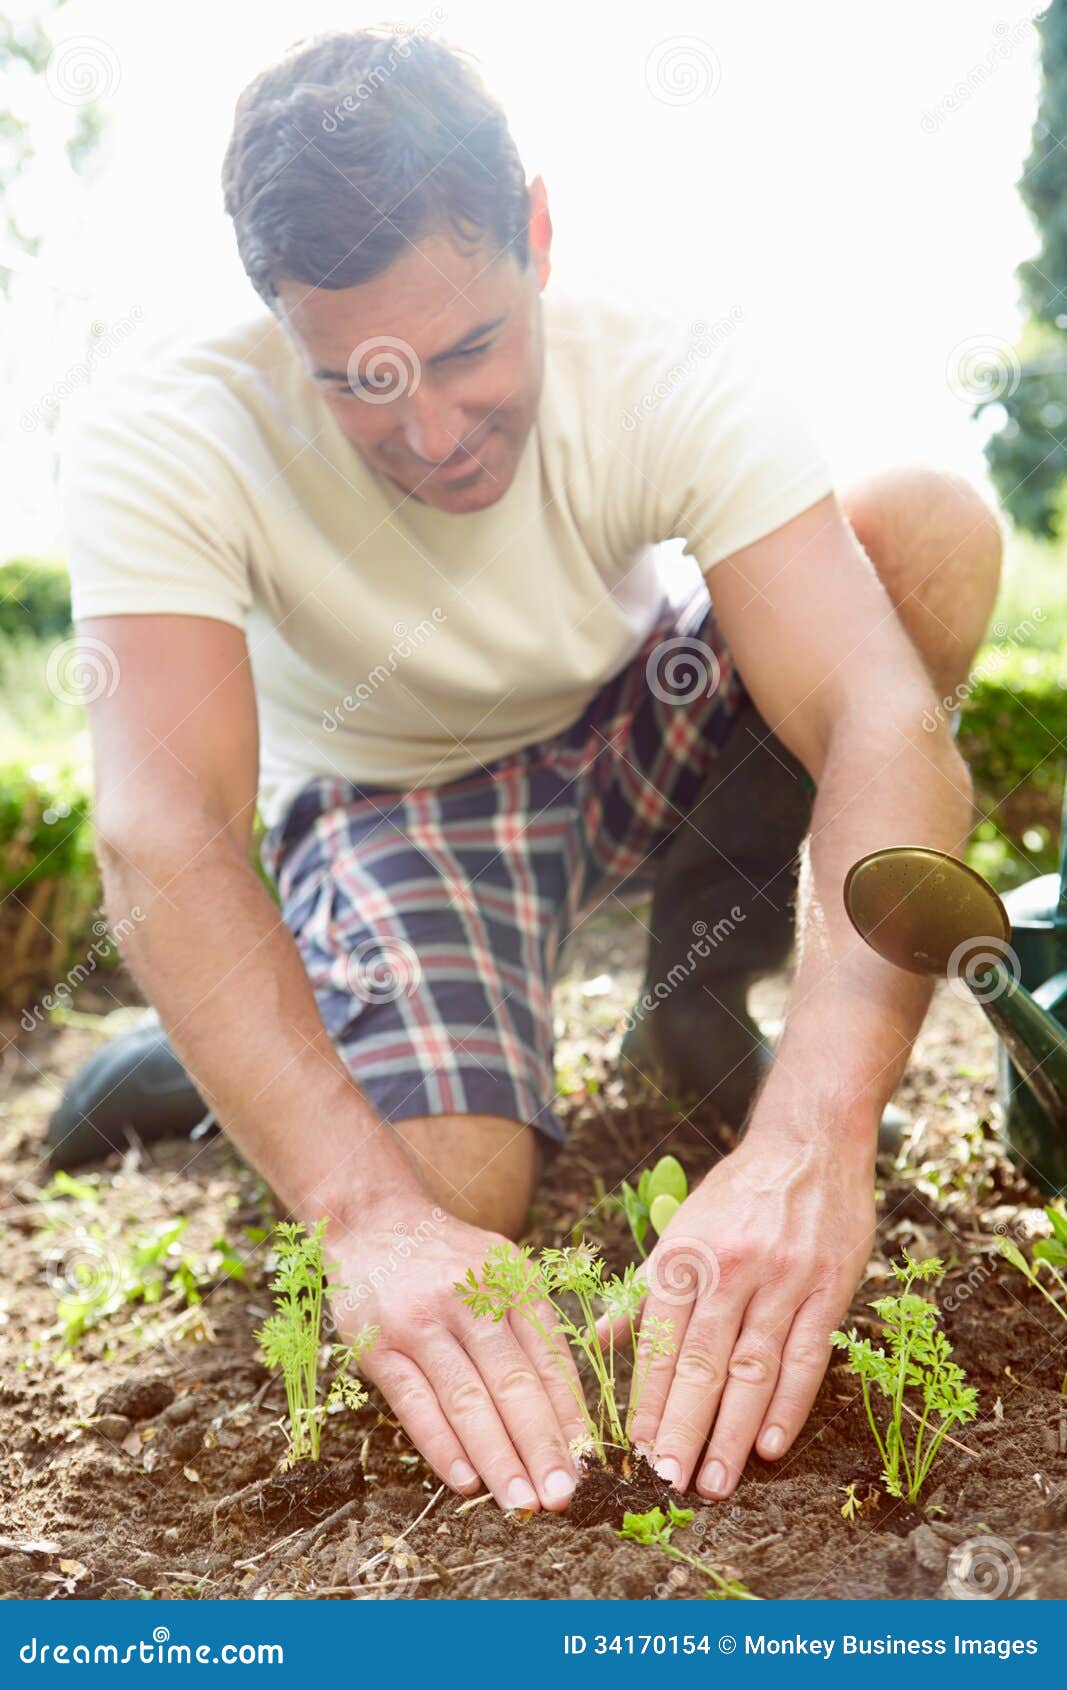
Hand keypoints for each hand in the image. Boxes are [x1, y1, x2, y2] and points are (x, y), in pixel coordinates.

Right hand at [328, 1196, 585, 1510]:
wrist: (372, 1220)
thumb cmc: (450, 1262)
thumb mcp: (500, 1272)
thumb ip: (531, 1330)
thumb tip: (569, 1418)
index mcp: (511, 1280)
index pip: (548, 1359)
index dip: (569, 1417)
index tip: (589, 1468)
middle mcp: (469, 1297)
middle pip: (513, 1381)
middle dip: (541, 1446)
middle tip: (563, 1497)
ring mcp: (420, 1320)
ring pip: (466, 1398)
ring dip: (498, 1457)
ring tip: (521, 1503)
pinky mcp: (377, 1343)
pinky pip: (413, 1403)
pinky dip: (442, 1444)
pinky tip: (465, 1480)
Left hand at [626, 1120, 875, 1497]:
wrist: (809, 1143)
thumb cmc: (738, 1193)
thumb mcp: (681, 1230)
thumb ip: (645, 1291)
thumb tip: (598, 1341)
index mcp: (685, 1256)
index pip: (661, 1341)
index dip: (648, 1401)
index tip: (636, 1452)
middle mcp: (729, 1268)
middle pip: (702, 1363)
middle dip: (684, 1429)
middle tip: (670, 1484)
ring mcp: (783, 1279)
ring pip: (753, 1367)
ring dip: (733, 1432)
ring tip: (716, 1482)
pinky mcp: (830, 1287)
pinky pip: (807, 1355)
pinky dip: (788, 1405)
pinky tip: (770, 1445)